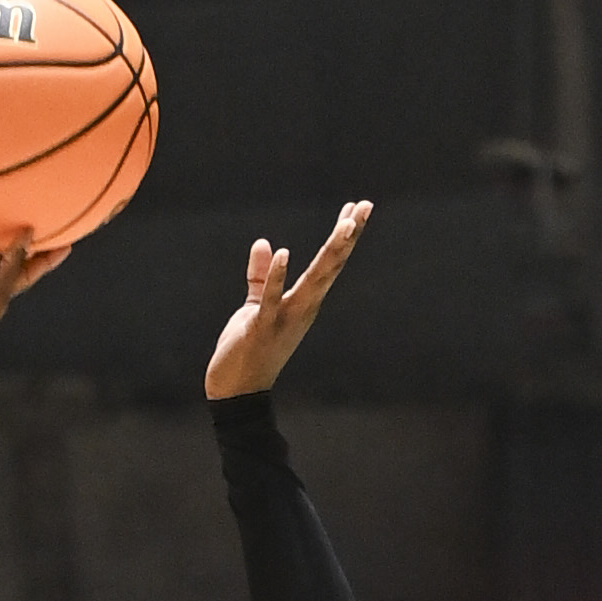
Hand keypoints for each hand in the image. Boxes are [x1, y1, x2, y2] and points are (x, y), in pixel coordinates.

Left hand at [204, 200, 371, 399]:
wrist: (236, 393)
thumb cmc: (248, 352)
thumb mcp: (256, 306)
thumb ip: (261, 276)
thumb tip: (264, 243)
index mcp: (303, 302)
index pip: (327, 264)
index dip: (343, 236)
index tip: (359, 207)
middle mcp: (302, 308)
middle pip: (330, 267)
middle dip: (347, 237)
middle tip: (365, 206)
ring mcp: (285, 318)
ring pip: (313, 281)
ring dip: (329, 253)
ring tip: (345, 225)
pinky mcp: (261, 327)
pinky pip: (271, 299)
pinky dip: (277, 277)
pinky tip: (284, 253)